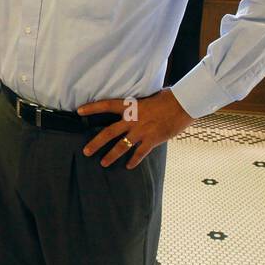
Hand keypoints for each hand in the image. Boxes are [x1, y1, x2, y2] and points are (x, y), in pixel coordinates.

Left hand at [78, 89, 193, 168]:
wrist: (184, 103)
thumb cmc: (168, 98)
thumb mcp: (149, 98)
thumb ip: (138, 105)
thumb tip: (134, 108)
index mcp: (131, 106)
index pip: (107, 105)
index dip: (92, 108)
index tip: (79, 111)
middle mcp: (133, 119)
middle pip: (109, 132)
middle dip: (96, 143)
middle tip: (86, 151)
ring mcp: (142, 131)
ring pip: (121, 146)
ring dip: (111, 156)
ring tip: (103, 163)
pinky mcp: (152, 140)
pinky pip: (140, 153)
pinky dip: (133, 160)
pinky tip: (128, 166)